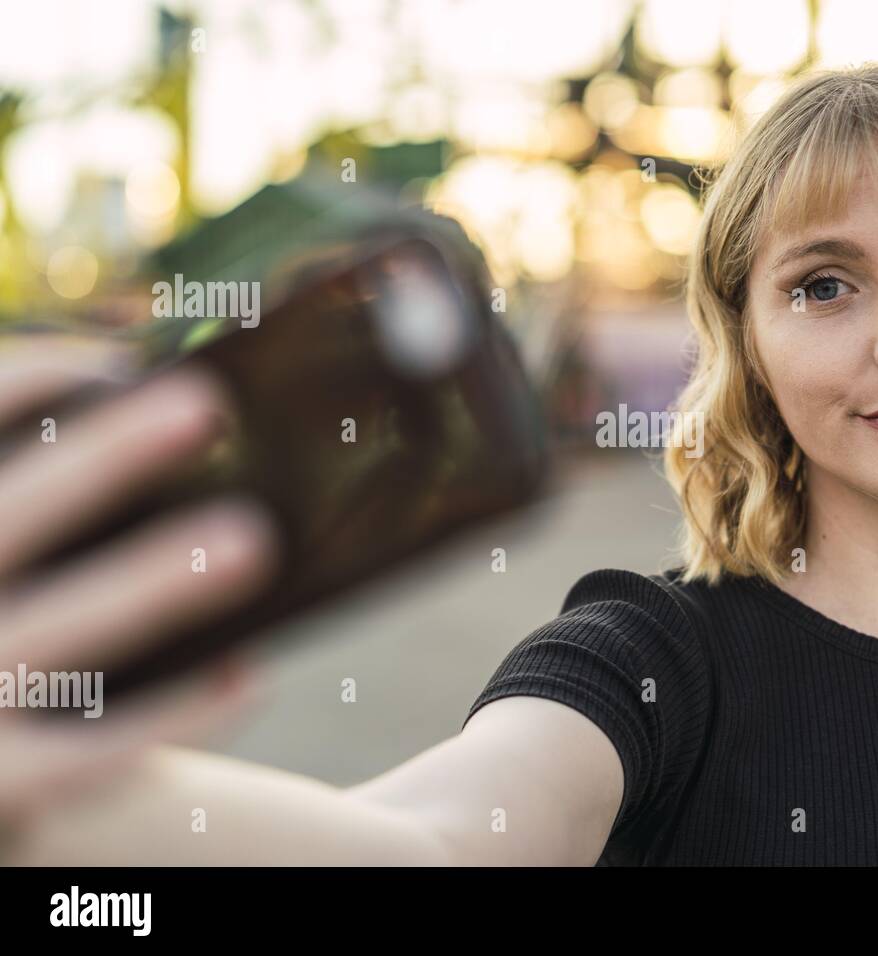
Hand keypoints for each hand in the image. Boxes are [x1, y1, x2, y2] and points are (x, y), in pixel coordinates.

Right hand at [0, 335, 279, 854]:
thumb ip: (39, 504)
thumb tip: (172, 422)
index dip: (33, 376)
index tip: (120, 363)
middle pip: (8, 516)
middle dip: (102, 457)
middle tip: (204, 404)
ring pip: (53, 634)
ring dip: (150, 584)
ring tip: (252, 540)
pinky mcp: (0, 782)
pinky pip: (92, 752)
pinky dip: (176, 715)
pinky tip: (249, 677)